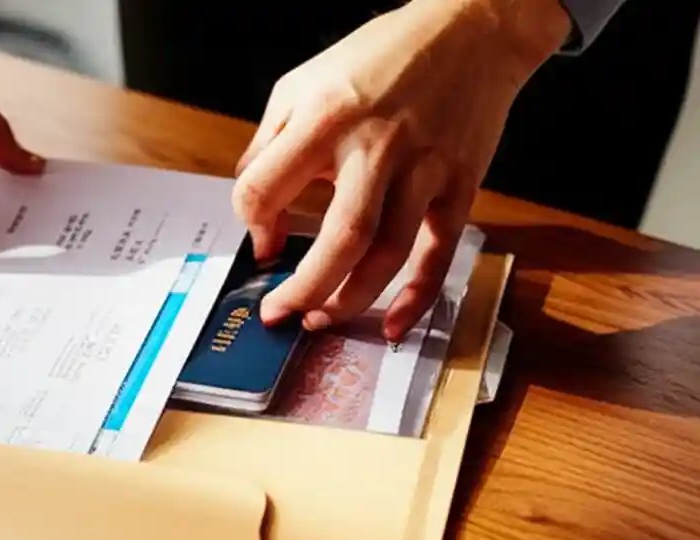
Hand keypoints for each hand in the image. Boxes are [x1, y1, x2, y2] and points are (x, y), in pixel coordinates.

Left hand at [234, 0, 570, 340]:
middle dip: (303, 289)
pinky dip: (417, 297)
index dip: (253, 223)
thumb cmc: (377, 57)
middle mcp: (375, 146)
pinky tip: (392, 326)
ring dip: (349, 300)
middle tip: (278, 313)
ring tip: (320, 320)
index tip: (262, 239)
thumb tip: (254, 209)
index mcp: (323, 118)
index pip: (265, 189)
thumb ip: (268, 144)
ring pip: (387, 255)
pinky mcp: (460, 183)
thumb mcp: (301, 84)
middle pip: (338, 239)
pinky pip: (439, 253)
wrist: (470, 28)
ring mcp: (424, 168)